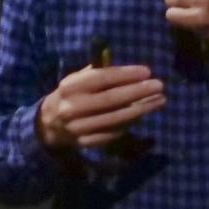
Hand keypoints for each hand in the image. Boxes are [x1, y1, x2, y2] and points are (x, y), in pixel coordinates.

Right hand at [37, 63, 166, 150]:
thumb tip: (126, 66)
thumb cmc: (70, 95)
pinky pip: (113, 134)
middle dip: (138, 91)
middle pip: (111, 99)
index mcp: (70, 86)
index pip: (102, 78)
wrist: (48, 125)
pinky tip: (143, 115)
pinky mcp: (86, 142)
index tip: (147, 71)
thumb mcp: (77, 79)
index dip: (126, 74)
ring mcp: (78, 127)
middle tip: (159, 86)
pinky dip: (130, 124)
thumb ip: (98, 71)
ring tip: (159, 101)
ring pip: (115, 118)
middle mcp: (72, 106)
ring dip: (140, 109)